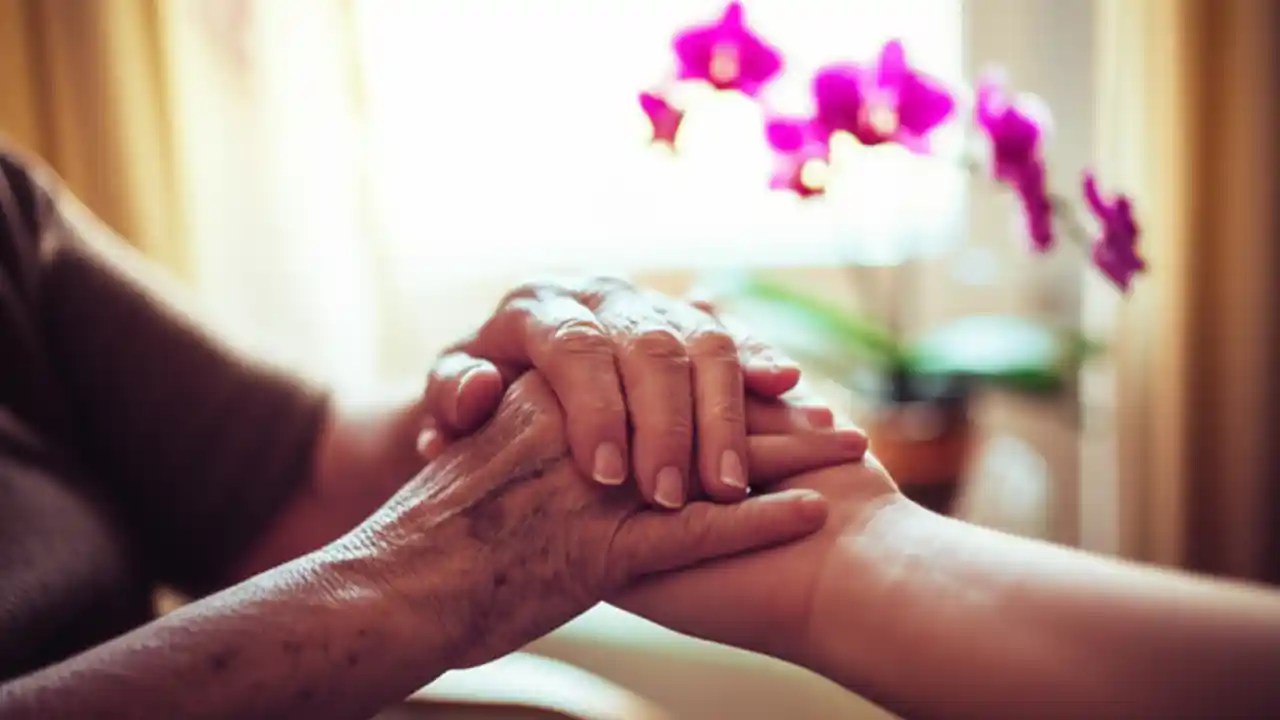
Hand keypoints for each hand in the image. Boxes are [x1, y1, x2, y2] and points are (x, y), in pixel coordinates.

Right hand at [340, 372, 862, 668]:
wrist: (387, 591)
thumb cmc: (431, 532)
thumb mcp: (484, 450)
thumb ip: (534, 416)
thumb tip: (578, 402)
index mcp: (552, 394)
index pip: (658, 368)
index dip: (725, 374)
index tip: (777, 376)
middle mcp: (581, 431)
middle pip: (698, 403)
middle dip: (773, 410)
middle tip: (836, 417)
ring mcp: (594, 493)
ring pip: (711, 462)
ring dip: (789, 455)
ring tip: (853, 449)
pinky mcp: (599, 553)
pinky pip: (693, 535)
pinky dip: (757, 525)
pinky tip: (813, 514)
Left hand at [417, 278, 803, 508]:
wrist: (511, 370)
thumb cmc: (477, 404)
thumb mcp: (449, 403)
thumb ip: (452, 402)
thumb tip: (478, 393)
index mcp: (537, 307)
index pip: (573, 348)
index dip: (595, 410)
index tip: (608, 476)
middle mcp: (600, 294)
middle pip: (646, 348)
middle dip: (664, 425)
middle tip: (672, 495)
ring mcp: (651, 302)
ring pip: (701, 342)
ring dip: (721, 414)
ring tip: (727, 485)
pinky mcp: (692, 320)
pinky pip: (735, 335)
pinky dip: (761, 361)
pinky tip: (787, 390)